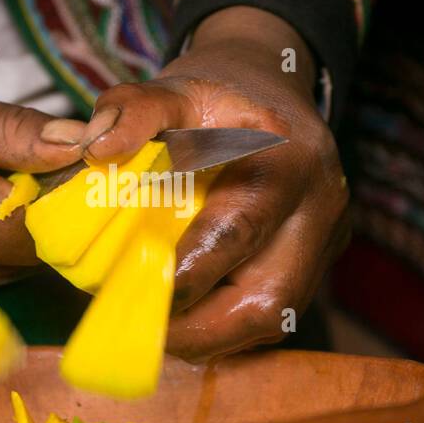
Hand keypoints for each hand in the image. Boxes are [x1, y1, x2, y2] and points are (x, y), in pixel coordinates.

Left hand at [81, 6, 351, 361]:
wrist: (273, 90)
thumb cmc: (219, 96)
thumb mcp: (174, 88)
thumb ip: (134, 110)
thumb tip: (96, 149)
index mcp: (287, 157)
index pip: (237, 232)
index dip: (184, 274)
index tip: (130, 293)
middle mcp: (321, 204)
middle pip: (268, 298)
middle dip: (199, 327)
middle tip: (139, 328)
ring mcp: (328, 238)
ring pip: (275, 316)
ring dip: (213, 334)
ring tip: (159, 326)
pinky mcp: (321, 259)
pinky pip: (277, 311)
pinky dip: (228, 324)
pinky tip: (189, 316)